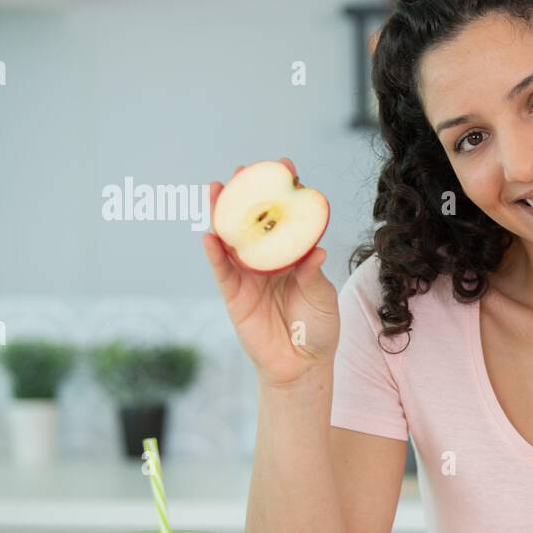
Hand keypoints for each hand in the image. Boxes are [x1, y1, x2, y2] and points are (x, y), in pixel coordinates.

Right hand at [202, 158, 339, 388]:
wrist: (302, 365)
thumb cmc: (318, 329)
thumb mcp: (323, 299)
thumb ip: (314, 275)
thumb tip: (315, 251)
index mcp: (294, 257)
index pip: (288, 220)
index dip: (286, 194)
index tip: (287, 167)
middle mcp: (269, 261)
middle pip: (255, 222)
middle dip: (248, 195)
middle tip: (245, 169)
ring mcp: (249, 276)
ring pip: (232, 239)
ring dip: (223, 214)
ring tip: (218, 188)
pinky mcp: (234, 295)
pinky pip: (221, 270)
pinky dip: (215, 253)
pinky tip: (209, 234)